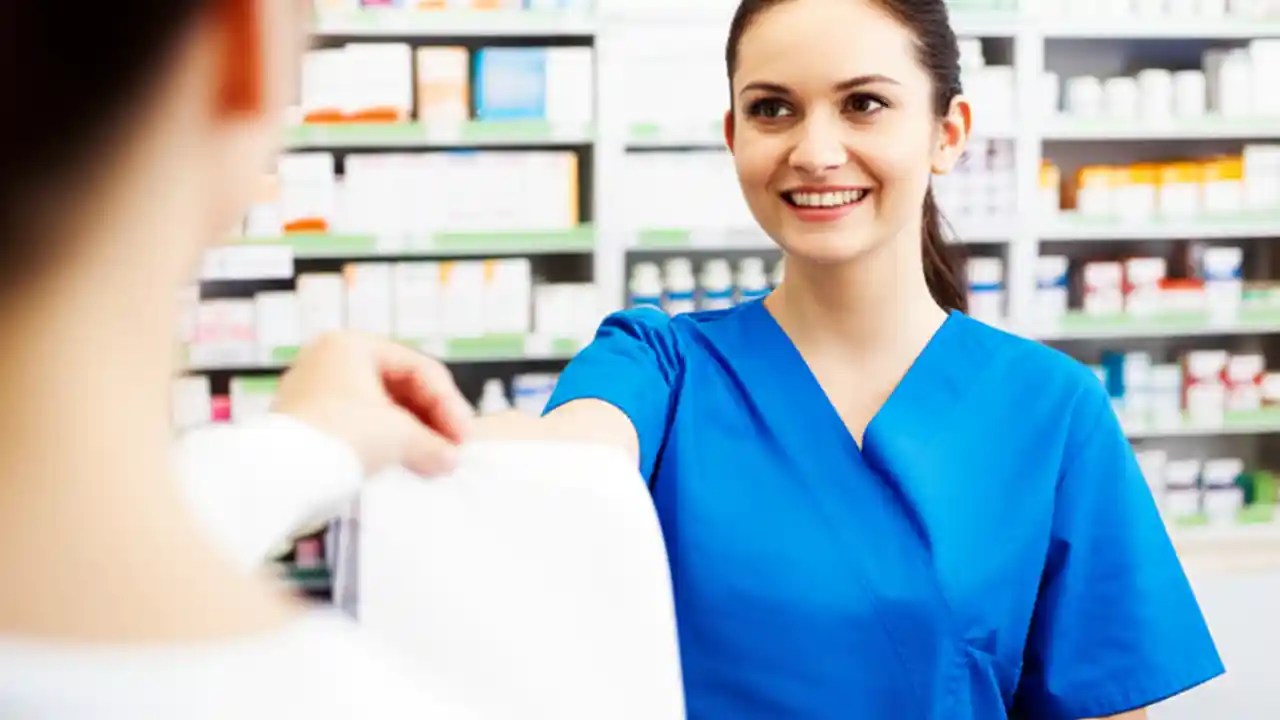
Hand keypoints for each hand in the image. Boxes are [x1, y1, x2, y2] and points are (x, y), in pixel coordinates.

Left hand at [273, 332, 473, 475]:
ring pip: (377, 408)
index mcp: (351, 344)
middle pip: (398, 386)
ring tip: (430, 460)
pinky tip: (400, 464)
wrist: (279, 476)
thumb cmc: (340, 437)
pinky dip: (382, 442)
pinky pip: (356, 426)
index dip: (448, 404)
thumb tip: (449, 459)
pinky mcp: (304, 423)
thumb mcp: (400, 435)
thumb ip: (433, 443)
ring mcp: (312, 391)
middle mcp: (328, 360)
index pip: (418, 368)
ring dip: (409, 433)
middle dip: (429, 420)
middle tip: (450, 449)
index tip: (462, 439)